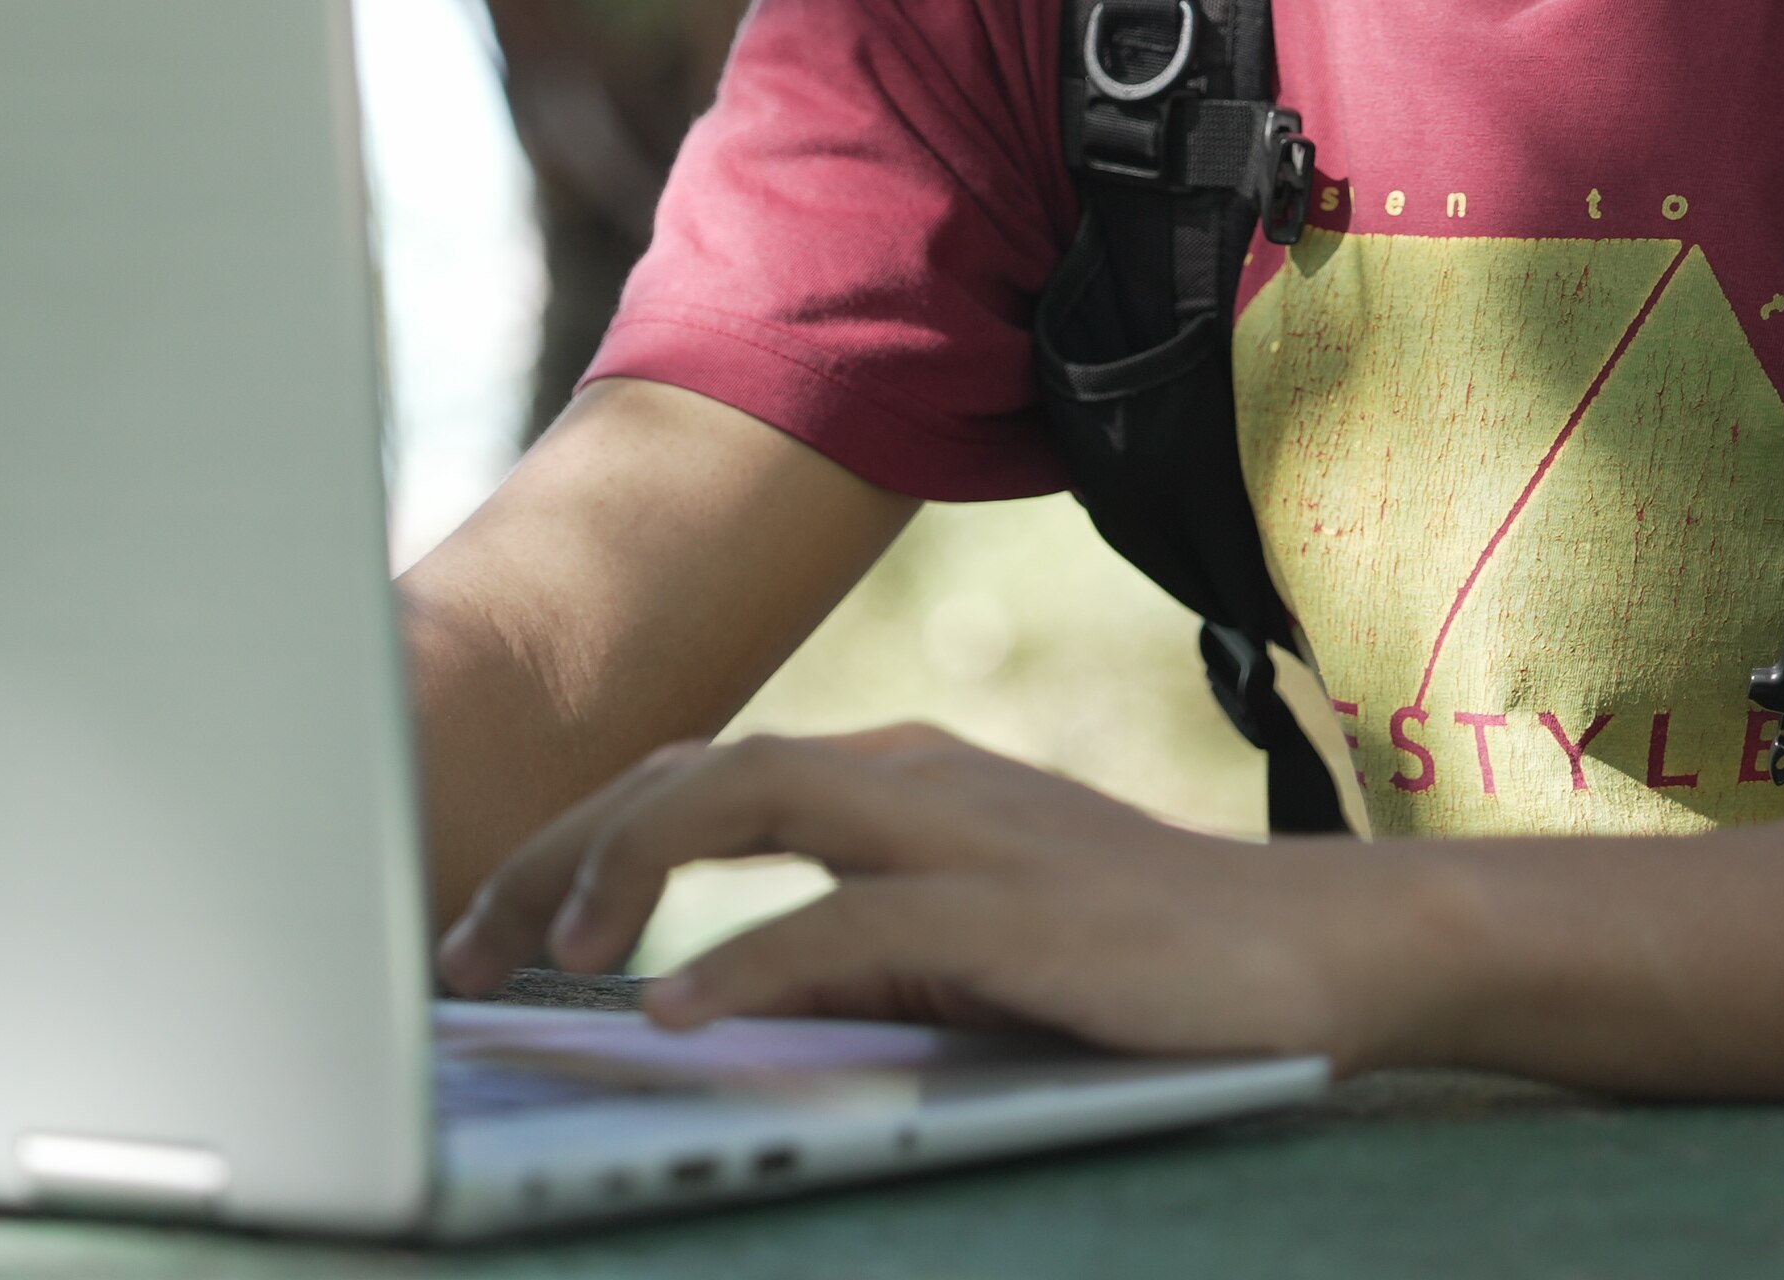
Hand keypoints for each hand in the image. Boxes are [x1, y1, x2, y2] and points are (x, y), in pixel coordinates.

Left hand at [432, 724, 1408, 1059]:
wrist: (1318, 958)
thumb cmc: (1137, 966)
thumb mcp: (958, 955)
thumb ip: (841, 958)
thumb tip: (698, 1007)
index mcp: (897, 783)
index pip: (695, 776)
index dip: (573, 839)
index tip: (481, 927)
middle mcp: (915, 778)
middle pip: (692, 769)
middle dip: (560, 848)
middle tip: (464, 946)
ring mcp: (965, 832)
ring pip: (751, 794)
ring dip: (627, 865)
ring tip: (547, 953)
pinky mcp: (1014, 910)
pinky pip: (851, 919)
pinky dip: (749, 961)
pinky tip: (680, 1014)